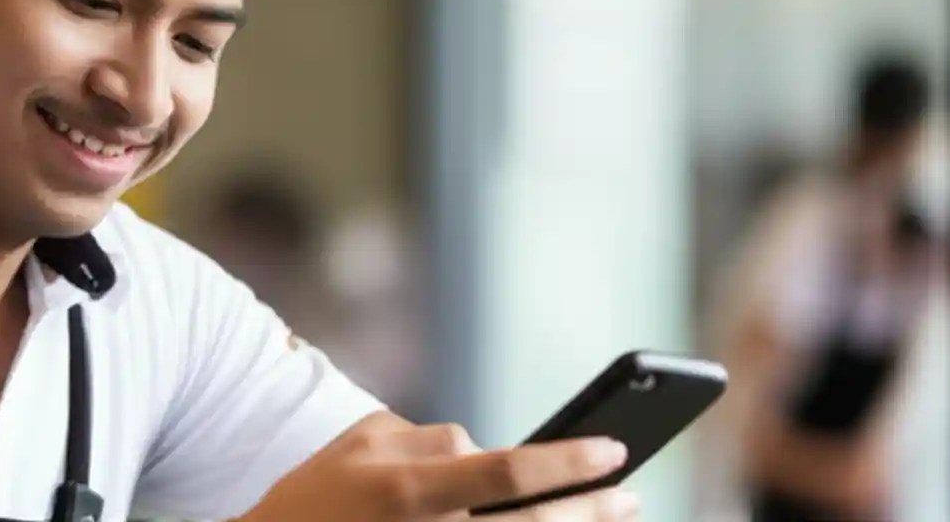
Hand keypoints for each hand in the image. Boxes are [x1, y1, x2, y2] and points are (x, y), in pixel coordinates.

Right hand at [239, 415, 639, 520]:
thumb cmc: (317, 495)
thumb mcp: (363, 440)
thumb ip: (429, 436)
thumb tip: (484, 446)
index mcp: (413, 489)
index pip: (510, 472)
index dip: (568, 462)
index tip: (612, 450)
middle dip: (592, 510)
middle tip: (632, 495)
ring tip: (608, 518)